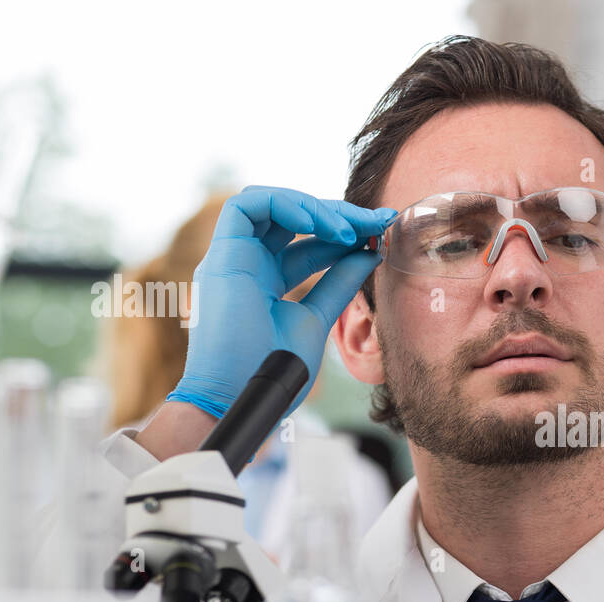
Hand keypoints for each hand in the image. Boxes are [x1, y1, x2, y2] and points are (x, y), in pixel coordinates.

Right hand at [167, 185, 397, 418]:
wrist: (245, 396)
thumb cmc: (274, 368)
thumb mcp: (317, 318)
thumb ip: (338, 284)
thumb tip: (370, 253)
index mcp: (268, 279)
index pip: (310, 244)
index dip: (346, 234)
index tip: (381, 233)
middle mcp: (249, 263)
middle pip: (294, 220)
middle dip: (338, 215)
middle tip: (377, 222)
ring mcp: (233, 257)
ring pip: (271, 204)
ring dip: (314, 209)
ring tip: (349, 230)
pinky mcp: (222, 255)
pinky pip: (246, 207)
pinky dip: (284, 205)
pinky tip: (319, 225)